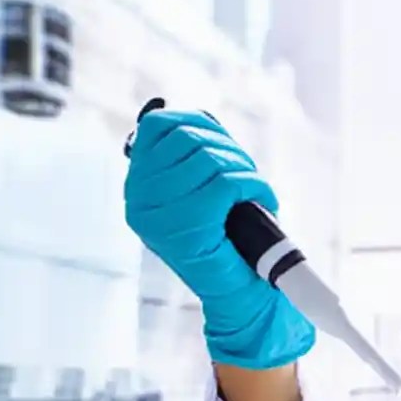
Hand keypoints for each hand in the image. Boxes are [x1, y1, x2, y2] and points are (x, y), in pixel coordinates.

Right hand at [124, 109, 314, 368]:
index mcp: (137, 187)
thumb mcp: (195, 190)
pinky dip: (255, 186)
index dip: (197, 122)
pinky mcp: (187, 228)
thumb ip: (181, 154)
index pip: (158, 126)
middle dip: (227, 148)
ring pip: (210, 159)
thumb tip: (163, 105)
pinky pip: (227, 183)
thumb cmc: (226, 238)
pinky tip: (263, 200)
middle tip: (246, 173)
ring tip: (254, 190)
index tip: (221, 139)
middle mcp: (138, 199)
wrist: (240, 294)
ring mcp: (159, 215)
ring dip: (244, 169)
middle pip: (187, 138)